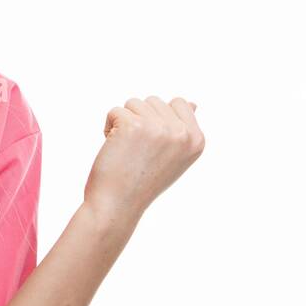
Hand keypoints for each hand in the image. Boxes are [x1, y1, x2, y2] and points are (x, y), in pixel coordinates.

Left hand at [83, 96, 205, 219]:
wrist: (118, 205)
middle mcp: (182, 133)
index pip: (179, 103)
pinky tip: (114, 149)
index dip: (157, 118)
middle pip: (153, 101)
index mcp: (197, 139)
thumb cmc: (141, 181)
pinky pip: (115, 111)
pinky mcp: (134, 126)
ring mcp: (159, 128)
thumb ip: (182, 129)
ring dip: (123, 123)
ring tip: (126, 149)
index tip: (151, 144)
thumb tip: (191, 103)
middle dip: (138, 120)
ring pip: (133, 103)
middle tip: (136, 150)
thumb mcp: (173, 156)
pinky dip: (108, 128)